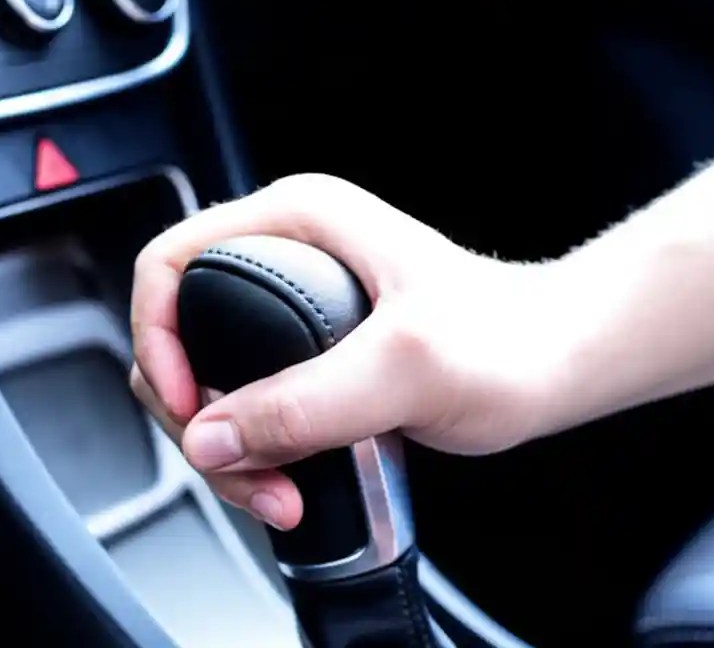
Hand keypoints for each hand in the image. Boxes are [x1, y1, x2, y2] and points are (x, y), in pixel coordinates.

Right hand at [129, 174, 574, 529]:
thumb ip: (302, 403)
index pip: (169, 262)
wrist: (555, 363)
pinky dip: (253, 450)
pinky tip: (285, 482)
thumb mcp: (404, 368)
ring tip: (275, 492)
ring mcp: (294, 303)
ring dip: (226, 447)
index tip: (190, 405)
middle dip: (195, 415)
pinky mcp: (310, 352)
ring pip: (211, 379)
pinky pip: (248, 402)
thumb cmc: (508, 339)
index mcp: (296, 221)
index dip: (157, 338)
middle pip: (179, 334)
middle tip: (240, 469)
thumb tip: (209, 435)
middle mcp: (285, 253)